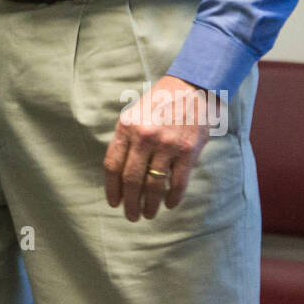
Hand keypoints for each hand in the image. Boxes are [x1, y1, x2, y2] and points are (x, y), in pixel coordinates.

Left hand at [103, 75, 215, 221]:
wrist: (192, 87)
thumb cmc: (160, 102)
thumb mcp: (135, 114)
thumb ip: (126, 140)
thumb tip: (119, 174)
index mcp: (126, 127)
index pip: (113, 165)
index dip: (112, 188)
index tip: (113, 203)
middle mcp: (144, 136)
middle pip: (131, 179)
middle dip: (130, 202)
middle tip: (131, 216)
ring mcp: (167, 144)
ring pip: (154, 184)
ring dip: (150, 205)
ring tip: (148, 214)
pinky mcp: (187, 151)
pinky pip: (178, 182)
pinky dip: (173, 197)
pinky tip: (170, 205)